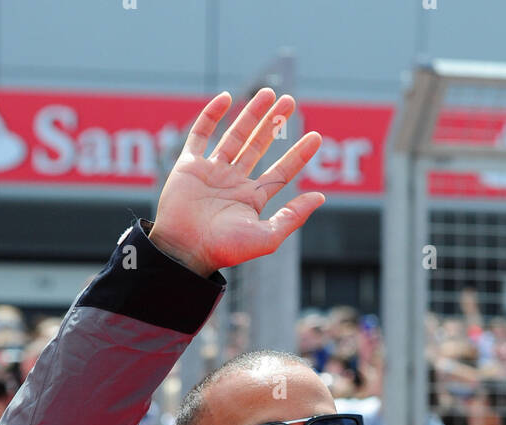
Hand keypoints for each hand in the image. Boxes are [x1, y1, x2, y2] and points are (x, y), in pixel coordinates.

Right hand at [148, 88, 324, 275]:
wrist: (185, 250)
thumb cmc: (225, 249)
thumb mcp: (267, 237)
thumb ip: (293, 216)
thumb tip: (321, 197)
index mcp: (252, 200)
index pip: (281, 172)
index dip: (299, 155)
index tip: (316, 137)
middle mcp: (234, 183)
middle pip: (258, 147)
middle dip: (274, 124)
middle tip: (289, 101)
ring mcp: (211, 172)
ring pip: (235, 136)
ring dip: (251, 114)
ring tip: (268, 93)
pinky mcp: (189, 166)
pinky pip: (200, 135)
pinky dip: (212, 115)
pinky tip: (227, 98)